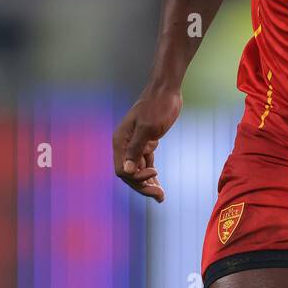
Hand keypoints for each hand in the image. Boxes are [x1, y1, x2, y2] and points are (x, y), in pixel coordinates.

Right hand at [113, 87, 182, 202]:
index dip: (136, 178)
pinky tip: (159, 185)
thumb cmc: (157, 106)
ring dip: (148, 184)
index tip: (154, 172)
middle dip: (143, 186)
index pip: (122, 170)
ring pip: (137, 171)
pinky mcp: (146, 143)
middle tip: (160, 196)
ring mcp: (135, 145)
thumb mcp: (148, 128)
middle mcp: (125, 145)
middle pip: (129, 174)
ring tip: (161, 196)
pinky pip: (145, 164)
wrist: (167, 90)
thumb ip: (136, 150)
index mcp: (121, 141)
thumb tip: (126, 171)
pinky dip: (151, 174)